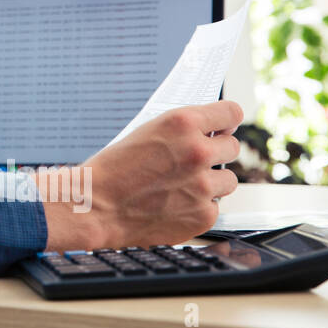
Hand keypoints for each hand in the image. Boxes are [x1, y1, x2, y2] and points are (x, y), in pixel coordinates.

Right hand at [38, 101, 243, 250]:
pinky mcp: (204, 214)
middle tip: (194, 162)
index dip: (226, 121)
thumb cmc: (112, 169)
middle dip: (216, 153)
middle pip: (232, 147)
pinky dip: (198, 207)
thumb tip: (209, 133)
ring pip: (228, 180)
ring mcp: (204, 186)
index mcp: (182, 124)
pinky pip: (214, 206)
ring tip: (182, 186)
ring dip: (211, 182)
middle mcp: (198, 152)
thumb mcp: (145, 133)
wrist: (95, 206)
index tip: (224, 127)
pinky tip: (174, 204)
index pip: (231, 113)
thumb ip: (182, 131)